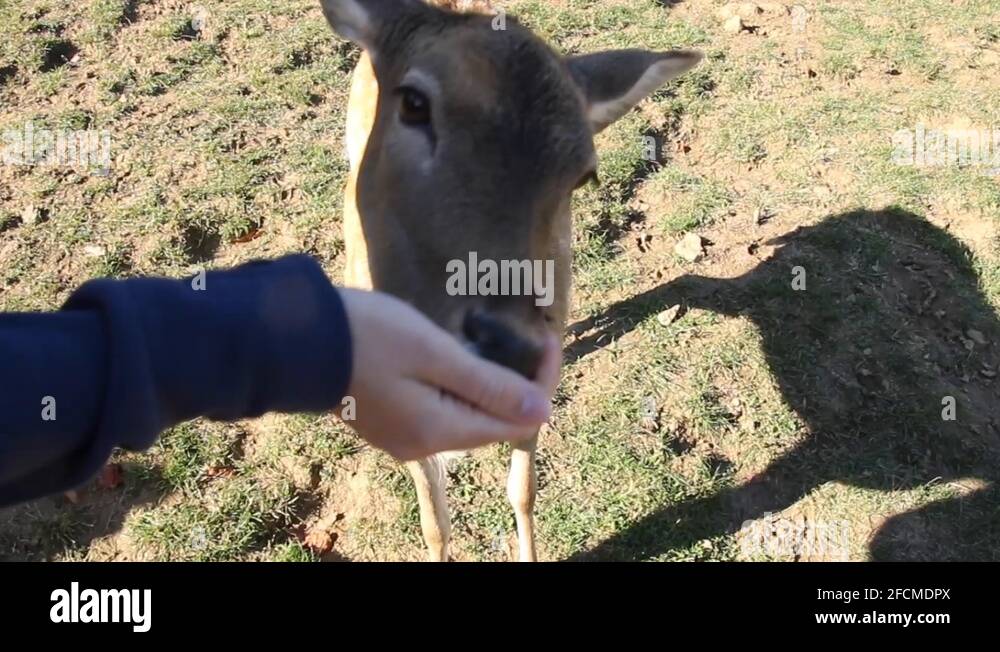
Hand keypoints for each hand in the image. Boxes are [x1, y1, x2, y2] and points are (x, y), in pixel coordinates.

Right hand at [337, 288, 559, 459]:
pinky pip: (438, 409)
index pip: (516, 422)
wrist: (294, 338)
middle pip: (490, 422)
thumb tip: (544, 412)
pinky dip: (457, 386)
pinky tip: (453, 356)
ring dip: (486, 383)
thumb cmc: (368, 337)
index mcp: (439, 431)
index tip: (546, 338)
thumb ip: (490, 386)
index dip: (541, 384)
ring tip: (490, 340)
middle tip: (522, 335)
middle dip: (515, 383)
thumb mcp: (435, 354)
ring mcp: (401, 435)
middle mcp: (423, 444)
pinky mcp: (385, 420)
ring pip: (464, 414)